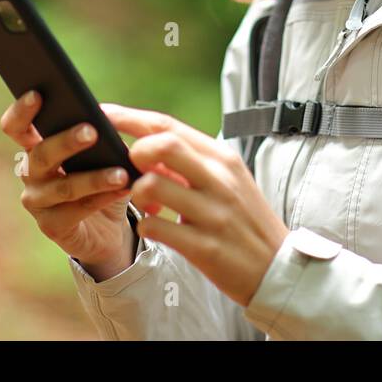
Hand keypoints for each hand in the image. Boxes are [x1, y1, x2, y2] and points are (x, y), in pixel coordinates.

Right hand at [0, 90, 135, 271]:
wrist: (108, 227)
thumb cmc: (101, 177)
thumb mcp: (102, 151)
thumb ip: (97, 130)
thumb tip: (101, 113)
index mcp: (36, 147)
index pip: (17, 127)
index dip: (21, 112)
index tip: (37, 94)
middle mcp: (31, 173)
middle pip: (41, 154)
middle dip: (66, 142)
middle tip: (91, 131)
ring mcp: (37, 202)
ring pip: (63, 186)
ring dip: (94, 178)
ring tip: (121, 173)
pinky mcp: (51, 226)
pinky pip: (77, 211)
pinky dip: (102, 199)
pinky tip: (122, 190)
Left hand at [101, 102, 290, 307]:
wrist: (277, 267)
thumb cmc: (245, 220)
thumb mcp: (226, 181)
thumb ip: (190, 163)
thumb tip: (147, 148)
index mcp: (223, 158)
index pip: (169, 126)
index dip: (130, 117)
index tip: (103, 114)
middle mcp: (219, 180)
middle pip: (161, 144)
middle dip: (135, 154)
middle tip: (134, 171)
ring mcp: (213, 213)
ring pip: (151, 185)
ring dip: (137, 195)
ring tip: (147, 206)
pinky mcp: (205, 246)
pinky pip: (155, 227)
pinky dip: (146, 226)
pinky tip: (155, 228)